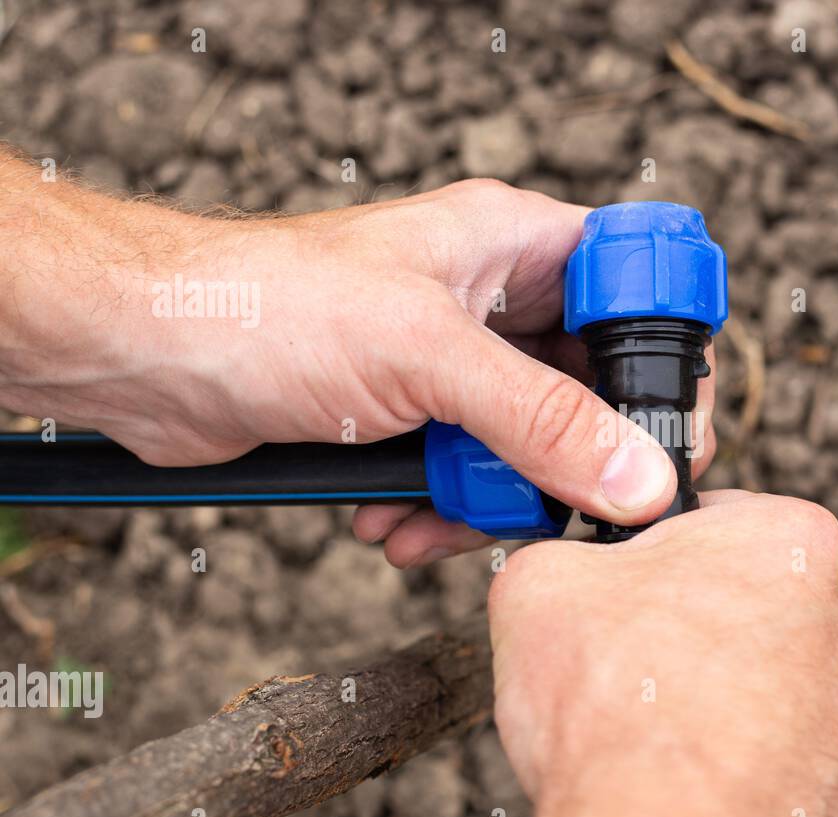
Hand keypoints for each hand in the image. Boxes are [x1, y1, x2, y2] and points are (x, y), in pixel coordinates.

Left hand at [0, 154, 715, 564]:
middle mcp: (494, 301)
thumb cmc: (271, 306)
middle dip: (567, 458)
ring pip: (527, 448)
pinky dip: (439, 515)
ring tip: (436, 522)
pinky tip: (391, 528)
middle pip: (590, 387)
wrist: (148, 355)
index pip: (636, 285)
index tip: (665, 433)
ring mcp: (453, 364)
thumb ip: (542, 422)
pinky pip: (466, 478)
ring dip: (489, 501)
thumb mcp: (428, 358)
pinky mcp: (413, 418)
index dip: (664, 355)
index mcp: (514, 243)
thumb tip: (638, 478)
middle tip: (556, 503)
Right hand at [487, 491, 837, 816]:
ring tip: (668, 728)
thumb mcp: (540, 584)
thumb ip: (569, 550)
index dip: (660, 555)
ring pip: (780, 678)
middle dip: (704, 623)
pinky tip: (702, 773)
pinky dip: (756, 758)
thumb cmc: (618, 717)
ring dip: (734, 693)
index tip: (632, 590)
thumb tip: (570, 565)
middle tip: (641, 662)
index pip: (718, 521)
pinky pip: (797, 751)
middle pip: (757, 600)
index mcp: (789, 539)